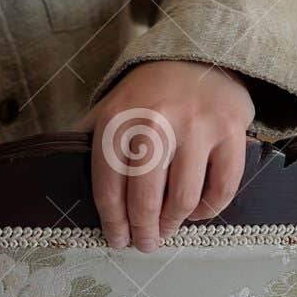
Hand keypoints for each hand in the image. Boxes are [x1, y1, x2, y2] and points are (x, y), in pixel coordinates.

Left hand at [74, 59, 255, 251]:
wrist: (199, 53)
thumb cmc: (150, 90)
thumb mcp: (111, 105)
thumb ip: (91, 138)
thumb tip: (65, 174)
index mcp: (119, 118)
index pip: (108, 186)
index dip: (112, 222)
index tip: (117, 239)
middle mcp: (156, 122)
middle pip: (145, 199)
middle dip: (143, 231)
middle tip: (145, 243)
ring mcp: (197, 126)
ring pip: (183, 199)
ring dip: (173, 224)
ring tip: (167, 230)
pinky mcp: (230, 131)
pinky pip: (221, 187)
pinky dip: (208, 209)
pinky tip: (196, 211)